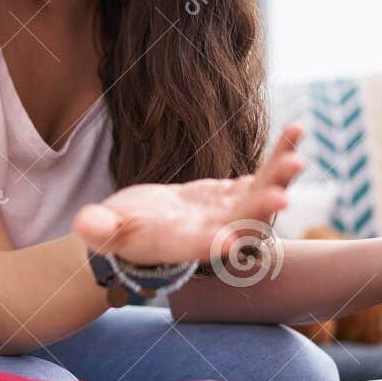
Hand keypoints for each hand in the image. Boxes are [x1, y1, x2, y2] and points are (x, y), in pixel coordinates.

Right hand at [72, 124, 306, 266]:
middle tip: (283, 192)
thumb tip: (86, 225)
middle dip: (261, 209)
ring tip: (296, 155)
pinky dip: (279, 157)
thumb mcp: (103, 230)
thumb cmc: (115, 232)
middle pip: (242, 224)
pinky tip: (296, 132)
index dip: (213, 245)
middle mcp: (213, 234)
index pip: (196, 248)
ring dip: (279, 178)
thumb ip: (99, 228)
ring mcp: (229, 214)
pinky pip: (265, 176)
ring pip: (262, 198)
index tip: (229, 242)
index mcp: (179, 244)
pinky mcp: (235, 194)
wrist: (141, 228)